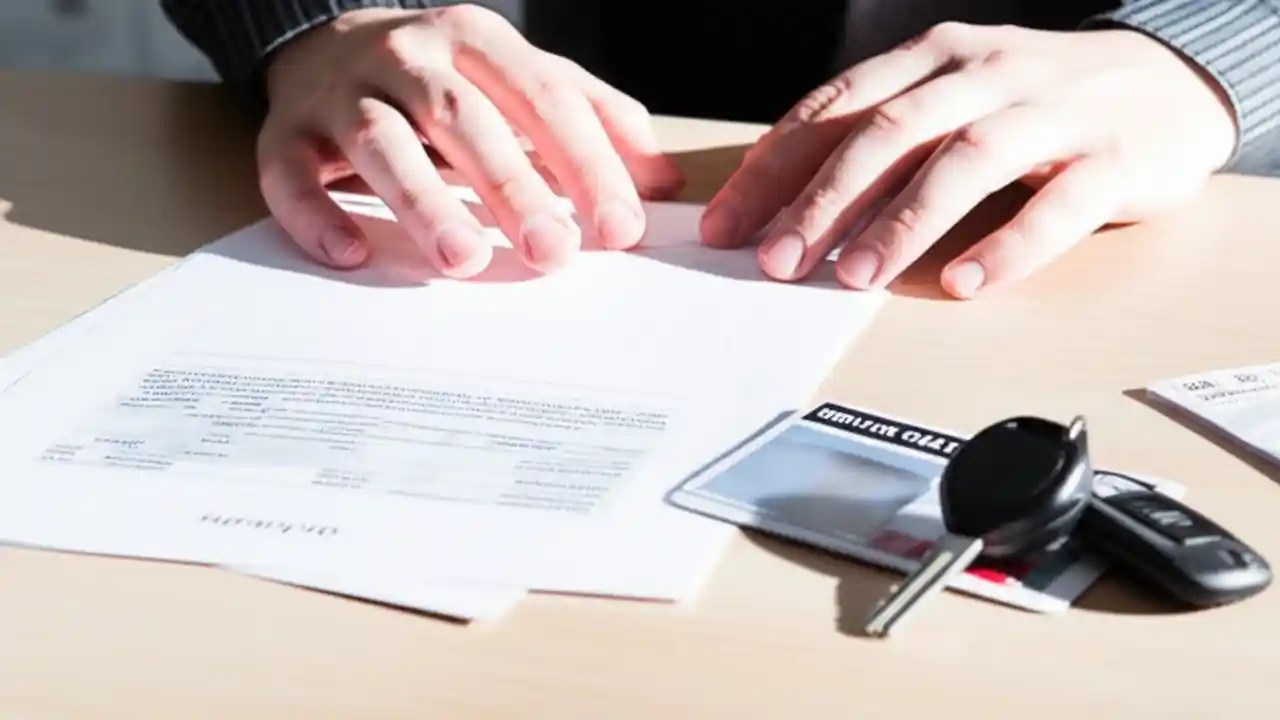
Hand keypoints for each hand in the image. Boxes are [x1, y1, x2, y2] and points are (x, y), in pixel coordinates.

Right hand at [257, 5, 681, 276]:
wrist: (326, 45)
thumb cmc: (446, 79)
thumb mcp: (525, 80)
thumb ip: (596, 118)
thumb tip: (663, 180)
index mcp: (477, 41)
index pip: (544, 99)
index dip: (585, 164)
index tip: (620, 228)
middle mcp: (409, 57)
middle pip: (465, 121)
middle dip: (514, 188)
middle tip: (553, 254)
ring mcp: (342, 92)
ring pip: (383, 143)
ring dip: (424, 202)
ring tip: (464, 259)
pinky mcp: (284, 132)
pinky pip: (290, 172)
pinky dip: (315, 214)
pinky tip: (350, 253)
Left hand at [701, 23, 1236, 297]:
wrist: (1168, 84)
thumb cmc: (1031, 105)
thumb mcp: (948, 102)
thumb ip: (877, 138)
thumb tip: (780, 199)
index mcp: (934, 59)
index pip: (836, 110)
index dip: (775, 169)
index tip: (726, 227)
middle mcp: (987, 74)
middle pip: (892, 133)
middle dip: (825, 199)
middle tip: (777, 260)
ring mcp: (1054, 112)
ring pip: (967, 161)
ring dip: (903, 222)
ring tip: (854, 276)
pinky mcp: (1115, 158)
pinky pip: (1059, 204)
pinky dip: (1008, 245)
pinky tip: (963, 282)